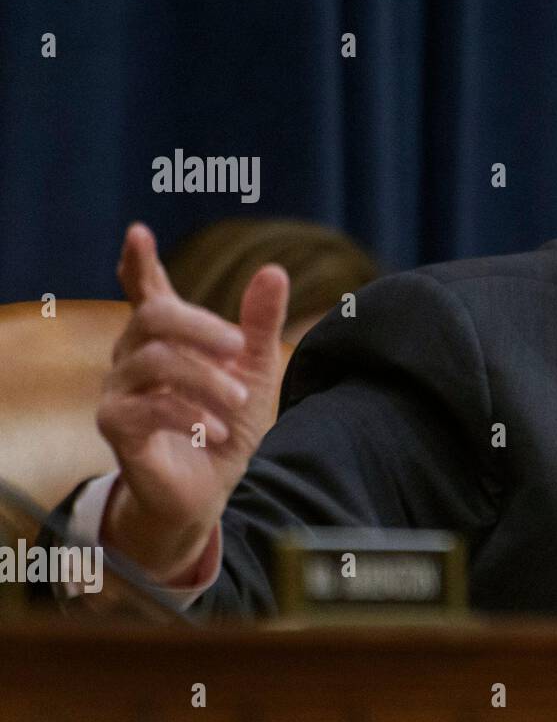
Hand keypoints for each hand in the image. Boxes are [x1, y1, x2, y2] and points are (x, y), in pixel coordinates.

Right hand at [95, 223, 287, 582]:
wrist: (212, 489)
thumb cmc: (227, 424)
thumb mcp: (255, 371)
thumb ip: (261, 324)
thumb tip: (274, 270)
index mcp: (167, 339)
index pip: (146, 291)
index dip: (140, 263)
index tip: (139, 232)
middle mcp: (134, 357)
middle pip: (152, 318)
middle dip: (199, 326)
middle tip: (240, 348)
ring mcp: (120, 391)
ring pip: (153, 361)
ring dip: (204, 379)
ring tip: (237, 403)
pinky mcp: (116, 427)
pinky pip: (146, 406)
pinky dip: (188, 414)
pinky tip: (216, 431)